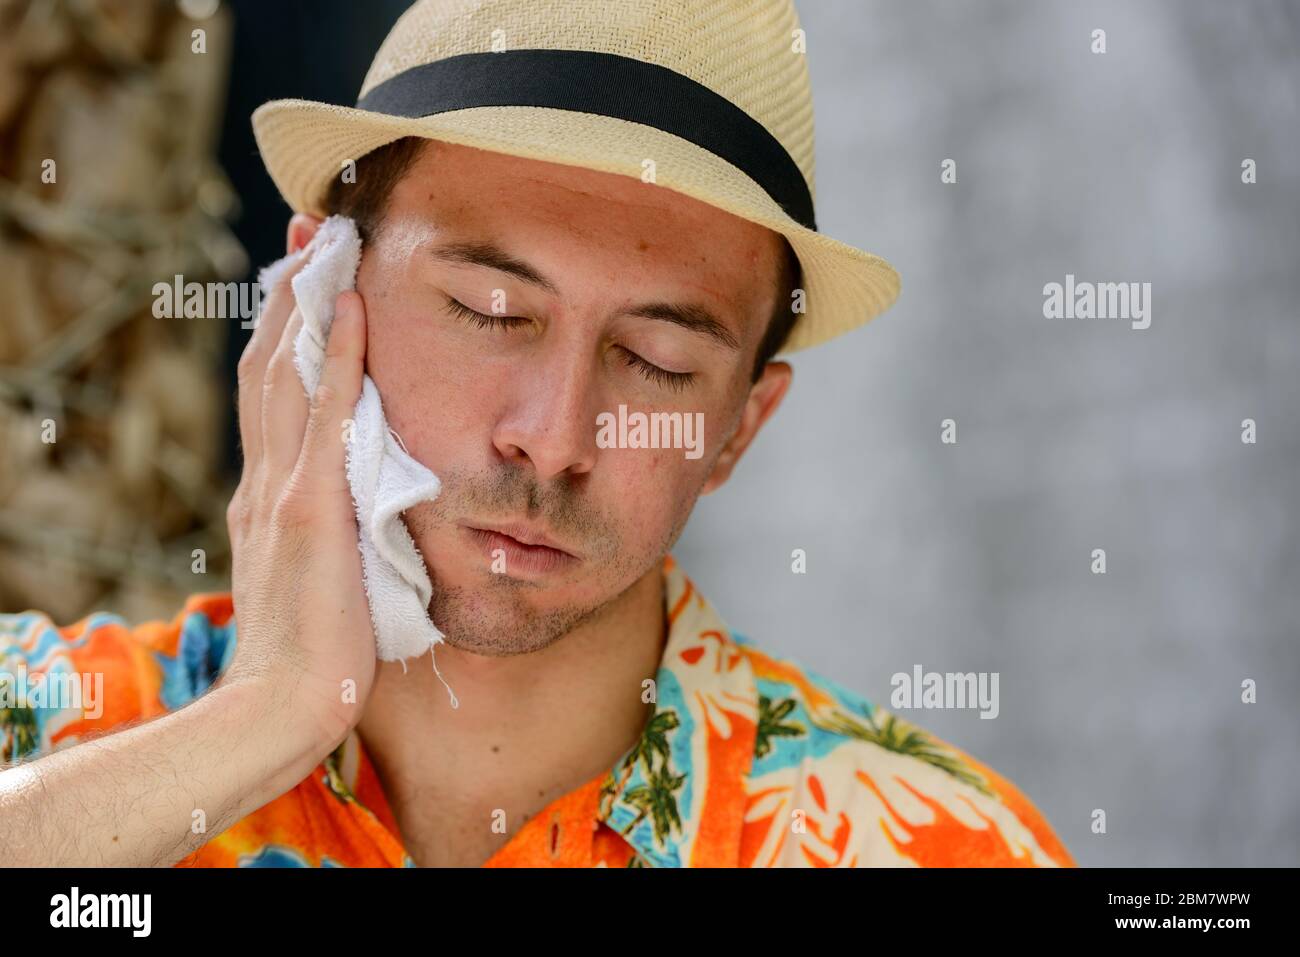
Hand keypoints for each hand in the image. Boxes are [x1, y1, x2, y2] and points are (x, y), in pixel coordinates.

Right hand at [221, 250, 374, 747]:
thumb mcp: (319, 577)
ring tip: (328, 242)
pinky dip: (338, 354)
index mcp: (268, 495)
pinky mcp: (310, 508)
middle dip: (289, 294)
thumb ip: (330, 533)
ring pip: (288, 372)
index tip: (304, 281)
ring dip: (309, 301)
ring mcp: (283, 489)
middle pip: (270, 363)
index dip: (284, 332)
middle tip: (309, 235)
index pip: (272, 393)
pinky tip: (352, 306)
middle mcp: (266, 479)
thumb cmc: (313, 654)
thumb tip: (363, 512)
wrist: (285, 703)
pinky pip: (327, 414)